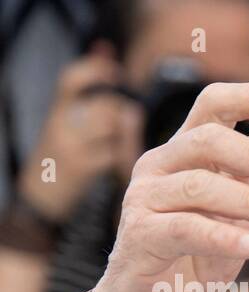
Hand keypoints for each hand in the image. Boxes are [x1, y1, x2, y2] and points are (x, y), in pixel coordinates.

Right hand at [16, 44, 139, 222]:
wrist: (39, 203)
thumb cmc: (61, 165)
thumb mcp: (66, 132)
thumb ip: (90, 105)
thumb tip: (106, 55)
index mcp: (58, 114)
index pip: (71, 80)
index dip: (95, 69)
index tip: (116, 71)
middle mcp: (61, 126)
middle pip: (104, 105)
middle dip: (125, 114)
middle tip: (133, 124)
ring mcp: (70, 146)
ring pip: (112, 127)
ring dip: (128, 136)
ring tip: (128, 147)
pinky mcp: (82, 167)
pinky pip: (115, 154)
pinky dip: (125, 158)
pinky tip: (126, 167)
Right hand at [69, 82, 248, 291]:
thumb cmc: (195, 253)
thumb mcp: (239, 208)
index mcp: (184, 153)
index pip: (209, 108)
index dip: (242, 97)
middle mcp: (158, 167)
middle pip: (206, 142)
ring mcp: (143, 200)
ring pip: (199, 188)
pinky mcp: (139, 237)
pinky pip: (185, 230)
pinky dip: (224, 238)